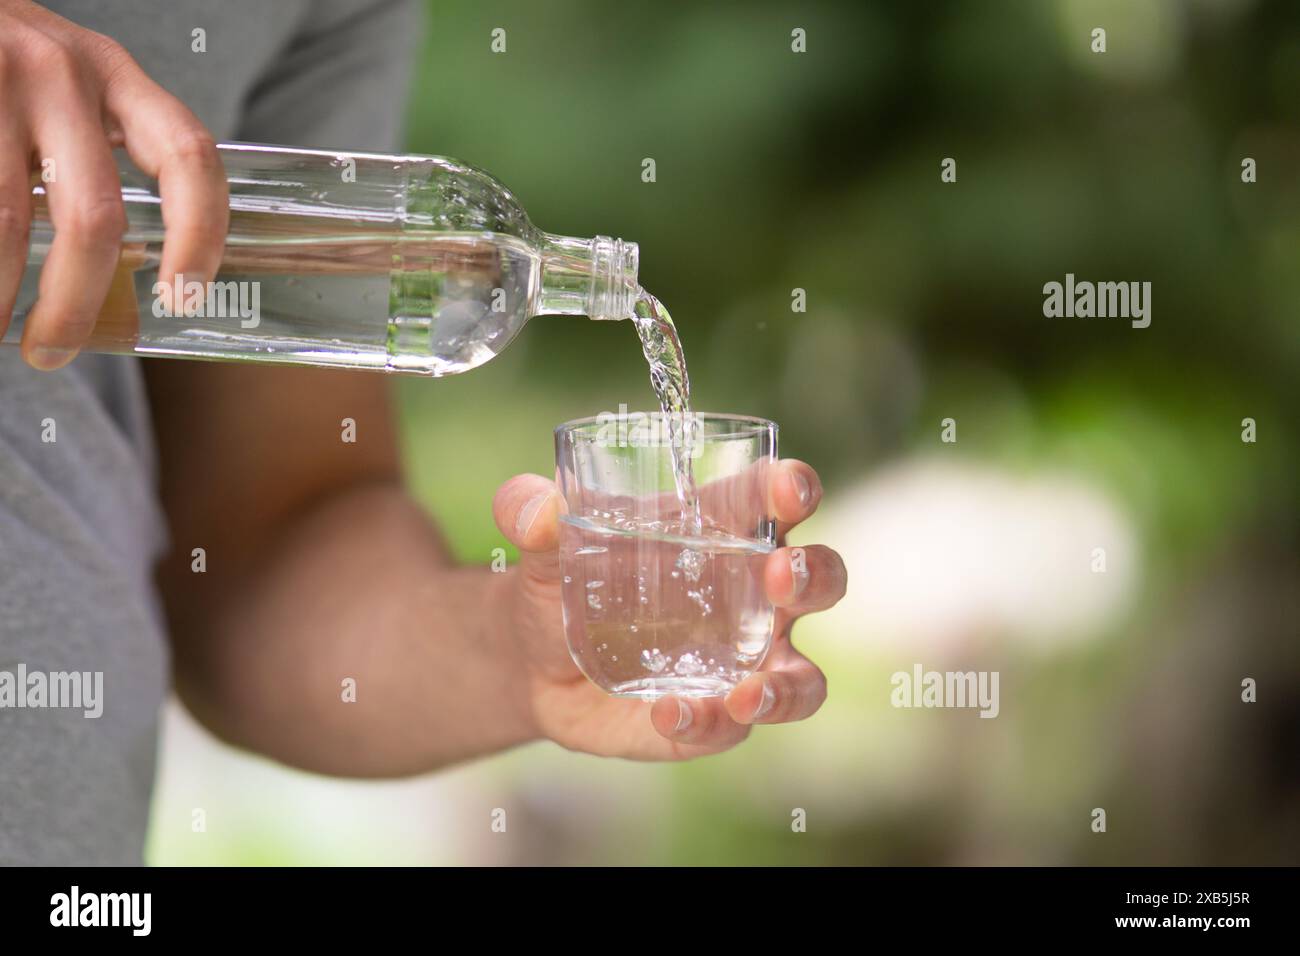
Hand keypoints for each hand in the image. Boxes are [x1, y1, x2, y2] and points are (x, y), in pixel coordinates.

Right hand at [0, 0, 226, 368]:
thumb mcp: (58, 89)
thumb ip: (90, 153)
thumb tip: (112, 282)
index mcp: (114, 74)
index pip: (190, 156)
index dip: (201, 234)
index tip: (185, 299)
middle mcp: (60, 71)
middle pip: (94, 217)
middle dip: (74, 302)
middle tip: (54, 350)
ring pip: (6, 223)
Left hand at [490, 460, 845, 759]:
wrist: (533, 659)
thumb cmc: (561, 580)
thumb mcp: (539, 544)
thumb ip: (530, 511)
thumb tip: (534, 508)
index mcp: (725, 531)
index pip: (774, 501)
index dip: (793, 488)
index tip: (790, 487)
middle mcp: (752, 597)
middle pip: (820, 581)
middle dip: (813, 576)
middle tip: (778, 576)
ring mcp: (740, 663)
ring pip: (803, 678)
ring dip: (789, 685)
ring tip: (751, 692)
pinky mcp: (714, 716)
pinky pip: (732, 730)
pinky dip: (707, 724)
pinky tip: (667, 713)